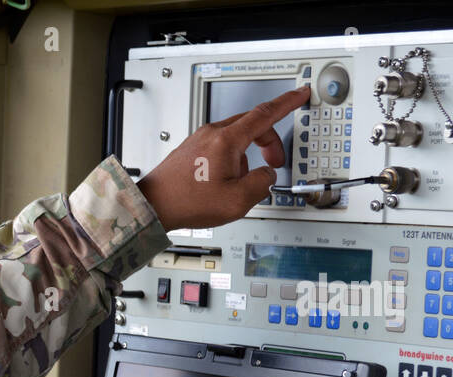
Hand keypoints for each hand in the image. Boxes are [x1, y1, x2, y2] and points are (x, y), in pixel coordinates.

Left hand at [135, 86, 310, 230]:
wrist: (153, 205)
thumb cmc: (185, 201)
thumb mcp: (237, 201)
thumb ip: (262, 184)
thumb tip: (267, 175)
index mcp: (227, 140)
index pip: (266, 113)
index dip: (287, 103)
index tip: (300, 94)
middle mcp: (212, 133)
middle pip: (252, 124)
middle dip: (269, 141)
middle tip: (275, 161)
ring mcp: (199, 139)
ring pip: (237, 138)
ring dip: (247, 156)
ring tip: (239, 183)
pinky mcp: (191, 149)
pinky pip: (220, 147)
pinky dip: (231, 160)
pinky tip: (223, 183)